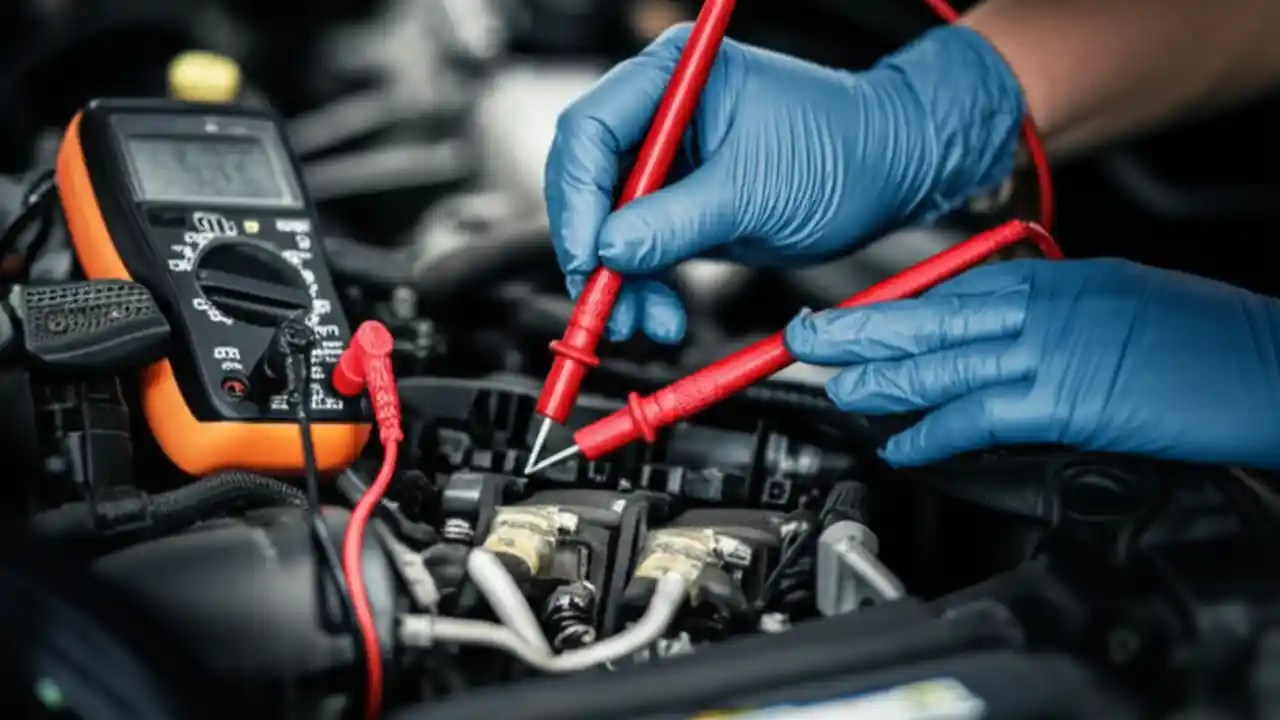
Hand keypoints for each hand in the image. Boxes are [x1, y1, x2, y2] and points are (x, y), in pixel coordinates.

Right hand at [546, 24, 1024, 342]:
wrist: (894, 172)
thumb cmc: (845, 150)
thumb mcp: (754, 192)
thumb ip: (675, 222)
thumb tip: (609, 252)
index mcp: (674, 75)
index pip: (589, 131)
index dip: (577, 200)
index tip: (588, 257)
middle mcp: (661, 111)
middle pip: (587, 181)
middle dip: (593, 249)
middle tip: (602, 302)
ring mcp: (668, 159)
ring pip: (609, 224)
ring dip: (619, 281)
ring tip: (645, 324)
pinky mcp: (680, 202)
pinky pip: (641, 247)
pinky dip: (644, 286)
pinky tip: (660, 316)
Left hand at [785, 258, 1279, 469]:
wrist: (1272, 365)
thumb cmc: (1215, 342)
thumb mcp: (1125, 304)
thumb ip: (1060, 316)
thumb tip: (1013, 337)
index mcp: (1057, 281)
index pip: (955, 292)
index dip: (897, 308)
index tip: (857, 317)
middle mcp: (1045, 306)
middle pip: (930, 316)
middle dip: (861, 328)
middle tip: (806, 336)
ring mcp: (1052, 351)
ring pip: (942, 363)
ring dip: (882, 379)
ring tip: (837, 388)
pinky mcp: (1067, 400)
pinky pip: (980, 415)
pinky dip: (933, 431)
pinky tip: (902, 443)